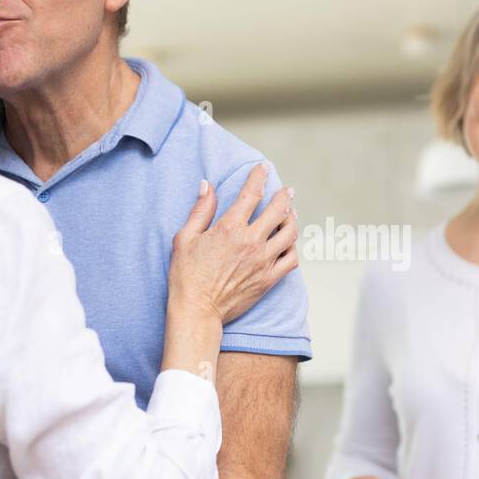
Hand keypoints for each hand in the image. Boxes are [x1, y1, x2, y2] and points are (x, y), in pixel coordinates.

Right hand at [168, 163, 298, 324]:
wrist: (197, 310)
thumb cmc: (186, 275)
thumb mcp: (185, 238)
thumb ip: (200, 210)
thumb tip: (207, 186)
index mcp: (230, 228)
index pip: (251, 194)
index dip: (259, 177)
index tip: (263, 168)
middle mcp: (251, 242)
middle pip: (278, 210)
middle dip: (284, 196)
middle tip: (286, 190)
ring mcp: (263, 261)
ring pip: (290, 233)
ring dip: (292, 219)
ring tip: (290, 214)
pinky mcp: (269, 279)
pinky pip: (291, 260)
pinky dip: (293, 248)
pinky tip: (289, 243)